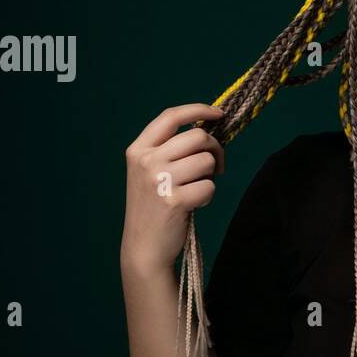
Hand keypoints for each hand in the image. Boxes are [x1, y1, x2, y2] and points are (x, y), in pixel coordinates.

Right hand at [121, 103, 226, 275]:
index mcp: (138, 149)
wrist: (144, 246)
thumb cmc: (154, 206)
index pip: (171, 117)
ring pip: (207, 161)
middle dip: (215, 149)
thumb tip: (208, 130)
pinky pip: (209, 186)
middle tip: (216, 166)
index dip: (199, 110)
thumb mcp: (151, 172)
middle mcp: (146, 161)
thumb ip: (171, 150)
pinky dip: (208, 196)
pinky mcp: (174, 201)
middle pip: (197, 136)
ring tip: (196, 189)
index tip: (218, 114)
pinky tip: (194, 205)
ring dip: (210, 176)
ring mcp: (159, 180)